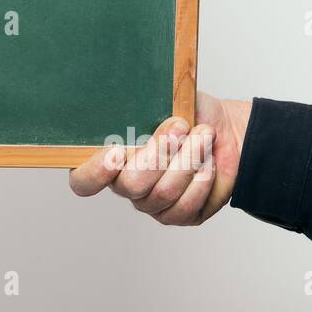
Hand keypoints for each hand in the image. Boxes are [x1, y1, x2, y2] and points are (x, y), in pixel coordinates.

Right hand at [68, 92, 251, 224]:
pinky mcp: (181, 215)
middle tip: (179, 126)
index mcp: (110, 157)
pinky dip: (202, 176)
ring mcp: (152, 203)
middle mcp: (126, 184)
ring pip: (163, 193)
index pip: (84, 180)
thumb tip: (127, 97)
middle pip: (130, 184)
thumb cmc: (189, 112)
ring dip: (188, 159)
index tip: (116, 151)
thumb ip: (140, 106)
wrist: (226, 129)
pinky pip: (187, 205)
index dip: (95, 171)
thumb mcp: (162, 100)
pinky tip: (208, 158)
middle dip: (158, 153)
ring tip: (203, 134)